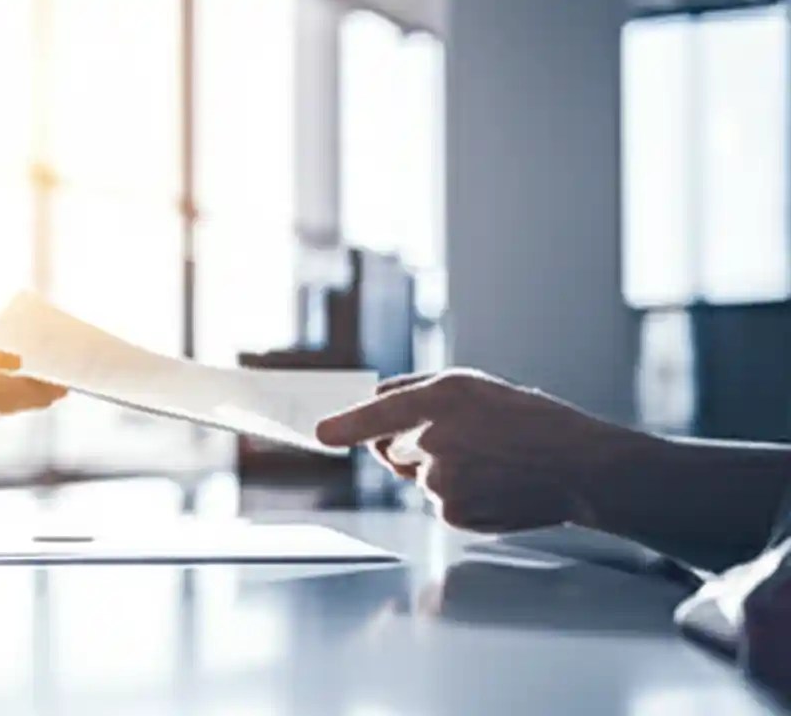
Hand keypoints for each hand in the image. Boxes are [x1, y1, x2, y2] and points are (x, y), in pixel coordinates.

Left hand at [316, 369, 652, 532]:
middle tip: (459, 440)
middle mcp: (437, 439)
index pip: (377, 413)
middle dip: (409, 444)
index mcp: (442, 398)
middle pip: (390, 447)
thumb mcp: (474, 386)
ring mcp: (443, 481)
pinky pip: (435, 501)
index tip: (320, 435)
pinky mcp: (453, 513)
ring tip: (486, 462)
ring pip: (414, 476)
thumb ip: (416, 391)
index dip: (345, 425)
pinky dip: (456, 494)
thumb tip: (371, 400)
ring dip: (436, 469)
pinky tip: (490, 484)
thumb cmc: (530, 421)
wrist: (579, 467)